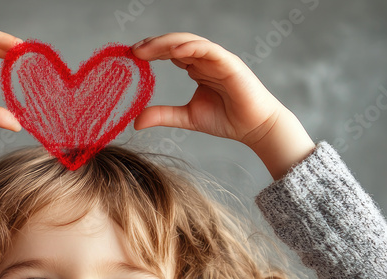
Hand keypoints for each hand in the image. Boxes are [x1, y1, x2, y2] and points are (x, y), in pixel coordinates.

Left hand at [129, 33, 315, 178]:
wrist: (254, 129)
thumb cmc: (226, 120)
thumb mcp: (187, 117)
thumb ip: (163, 115)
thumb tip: (135, 121)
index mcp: (197, 68)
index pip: (171, 53)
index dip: (151, 51)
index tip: (131, 55)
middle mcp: (206, 60)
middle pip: (176, 44)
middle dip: (154, 45)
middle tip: (133, 50)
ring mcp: (218, 60)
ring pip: (190, 42)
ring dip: (167, 43)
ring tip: (146, 48)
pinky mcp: (230, 64)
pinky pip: (209, 50)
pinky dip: (192, 47)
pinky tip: (174, 51)